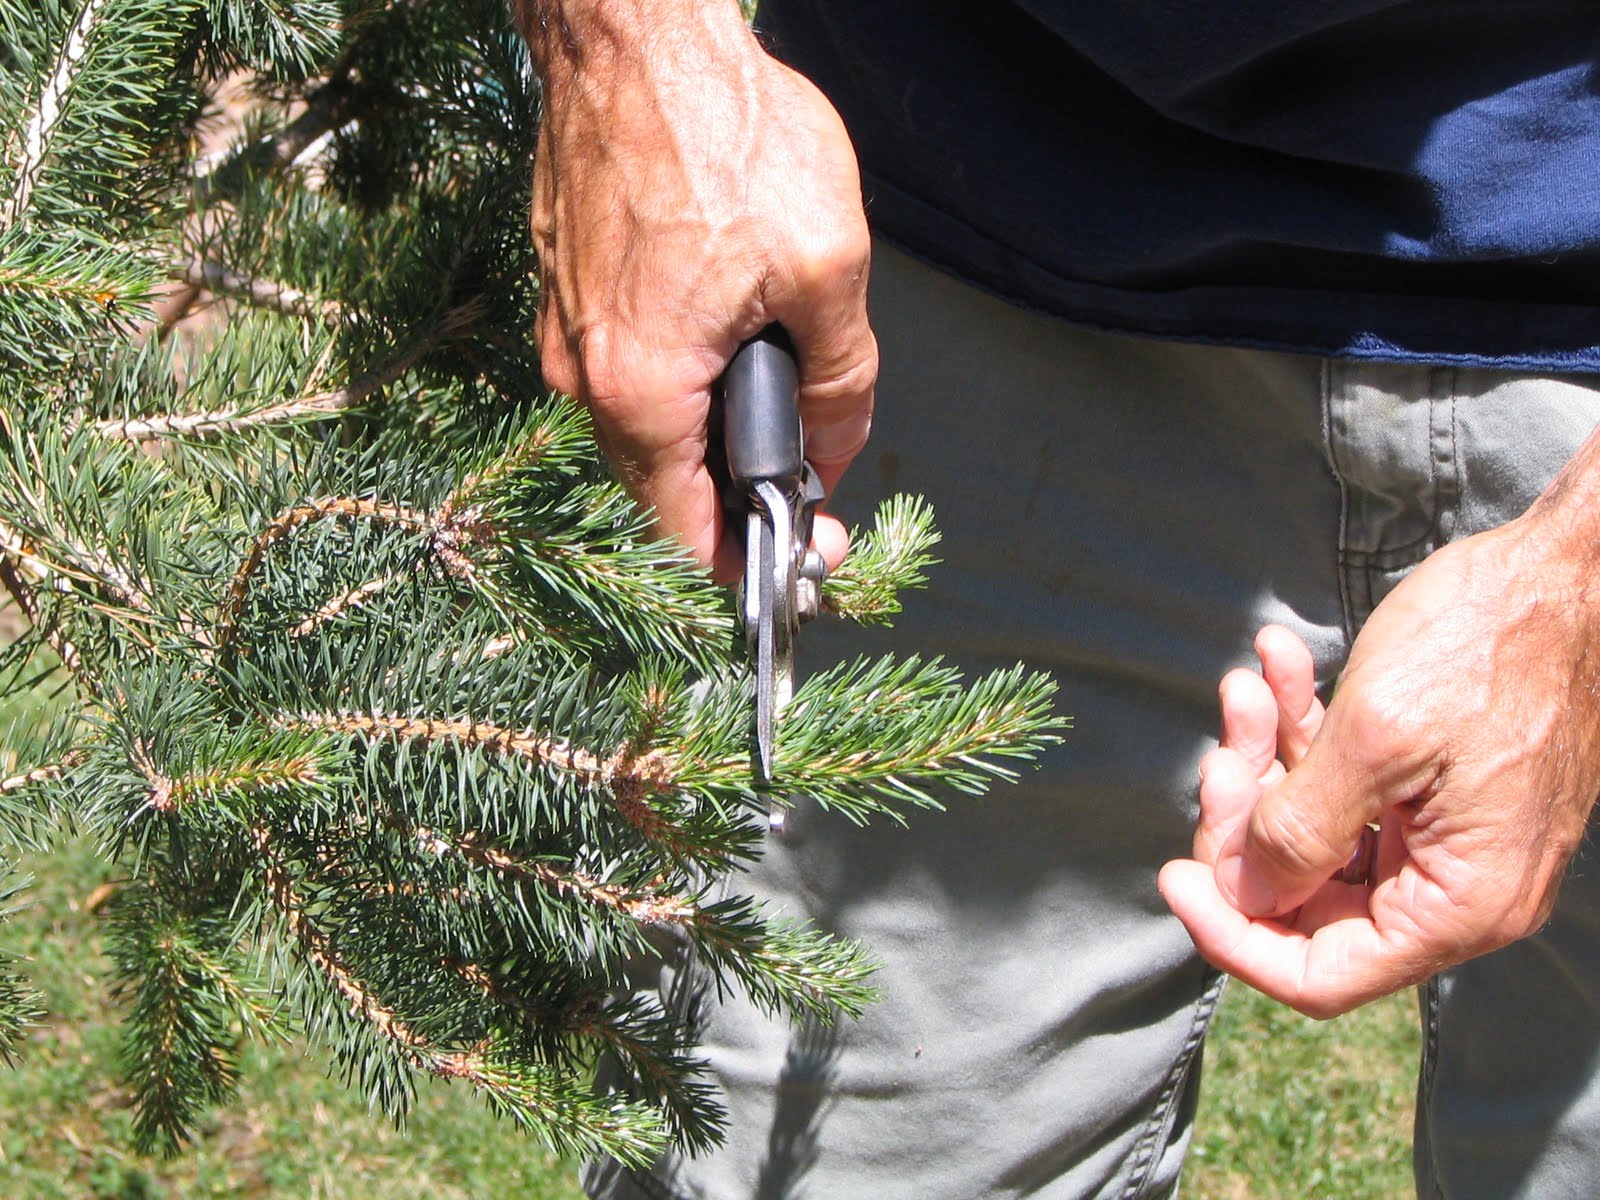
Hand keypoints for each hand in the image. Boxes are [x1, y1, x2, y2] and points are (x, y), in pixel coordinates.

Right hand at [524, 1, 873, 579]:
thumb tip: (837, 449)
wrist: (630, 31)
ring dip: (710, 432)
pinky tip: (730, 340)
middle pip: (663, 484)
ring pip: (645, 424)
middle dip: (737, 497)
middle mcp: (582, 374)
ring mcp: (565, 328)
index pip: (684, 529)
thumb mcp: (827, 265)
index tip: (801, 565)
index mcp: (642, 388)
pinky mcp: (567, 286)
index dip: (748, 563)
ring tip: (780, 401)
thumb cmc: (722, 131)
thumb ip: (844, 380)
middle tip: (810, 488)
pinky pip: (625, 367)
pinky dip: (680, 379)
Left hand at [1159, 505, 1599, 1017]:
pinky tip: (1275, 662)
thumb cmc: (1487, 644)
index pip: (1321, 974)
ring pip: (1315, 831)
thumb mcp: (1375, 740)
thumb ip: (1300, 834)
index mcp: (1458, 904)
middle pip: (1305, 897)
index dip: (1234, 932)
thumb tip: (1246, 897)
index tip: (1174, 875)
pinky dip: (1303, 729)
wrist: (1560, 567)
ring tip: (1246, 685)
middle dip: (1247, 823)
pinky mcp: (1430, 788)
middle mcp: (1456, 887)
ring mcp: (1445, 836)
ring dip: (1268, 760)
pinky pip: (1345, 783)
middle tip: (1218, 754)